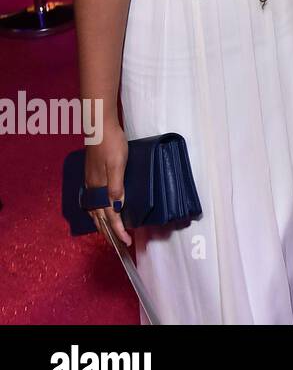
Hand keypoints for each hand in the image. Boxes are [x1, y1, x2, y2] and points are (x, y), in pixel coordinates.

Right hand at [84, 121, 130, 245]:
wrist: (99, 126)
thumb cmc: (111, 144)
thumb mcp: (117, 164)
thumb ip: (116, 186)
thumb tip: (116, 208)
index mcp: (99, 187)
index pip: (109, 216)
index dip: (117, 230)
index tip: (126, 242)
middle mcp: (92, 188)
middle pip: (99, 216)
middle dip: (109, 231)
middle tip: (119, 243)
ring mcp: (90, 182)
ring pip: (94, 210)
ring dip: (102, 223)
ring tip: (109, 232)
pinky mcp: (91, 175)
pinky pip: (93, 200)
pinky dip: (97, 211)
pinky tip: (101, 210)